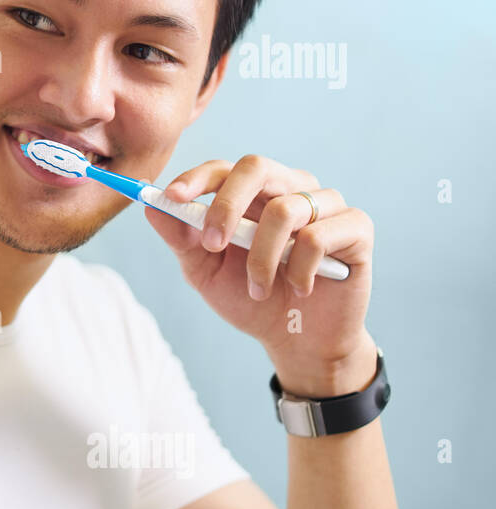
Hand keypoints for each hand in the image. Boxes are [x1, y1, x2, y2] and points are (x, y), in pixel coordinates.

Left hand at [143, 154, 376, 395]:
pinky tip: (301, 289)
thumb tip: (151, 206)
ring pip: (286, 210)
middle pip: (256, 167)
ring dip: (262, 259)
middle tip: (211, 245)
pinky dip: (300, 269)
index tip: (171, 198)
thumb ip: (181, 238)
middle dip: (226, 205)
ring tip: (258, 290)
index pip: (223, 169)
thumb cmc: (251, 299)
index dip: (196, 178)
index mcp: (252, 195)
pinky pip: (320, 236)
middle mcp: (290, 189)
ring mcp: (326, 205)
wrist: (298, 341)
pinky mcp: (356, 228)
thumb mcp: (205, 272)